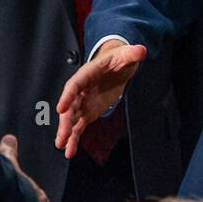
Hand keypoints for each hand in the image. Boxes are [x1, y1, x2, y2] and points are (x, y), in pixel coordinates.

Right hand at [55, 41, 145, 158]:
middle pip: (70, 107)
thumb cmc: (119, 58)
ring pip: (72, 119)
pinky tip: (70, 151)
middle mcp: (81, 90)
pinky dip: (74, 138)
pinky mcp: (88, 113)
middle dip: (65, 121)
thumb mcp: (126, 55)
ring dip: (66, 132)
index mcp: (86, 74)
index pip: (74, 85)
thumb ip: (132, 53)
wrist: (117, 65)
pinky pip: (79, 127)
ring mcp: (83, 103)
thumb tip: (141, 50)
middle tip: (62, 136)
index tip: (61, 108)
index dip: (67, 96)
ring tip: (62, 146)